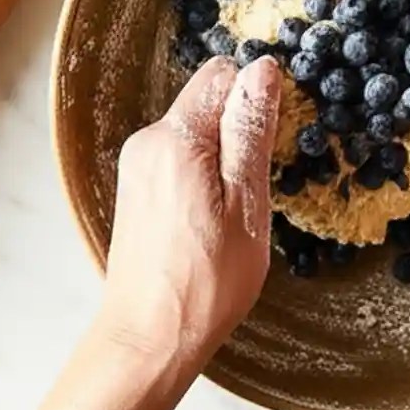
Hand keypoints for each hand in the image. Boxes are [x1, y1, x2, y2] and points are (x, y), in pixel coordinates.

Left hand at [98, 56, 281, 360]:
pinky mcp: (137, 191)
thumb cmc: (204, 282)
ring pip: (195, 133)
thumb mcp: (246, 204)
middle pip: (207, 101)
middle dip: (240, 131)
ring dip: (223, 158)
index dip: (256, 98)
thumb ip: (251, 132)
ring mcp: (137, 167)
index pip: (222, 74)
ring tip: (234, 212)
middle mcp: (147, 142)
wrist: (148, 339)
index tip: (272, 143)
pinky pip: (180, 160)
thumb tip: (262, 70)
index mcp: (175, 138)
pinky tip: (213, 221)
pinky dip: (204, 177)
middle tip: (255, 188)